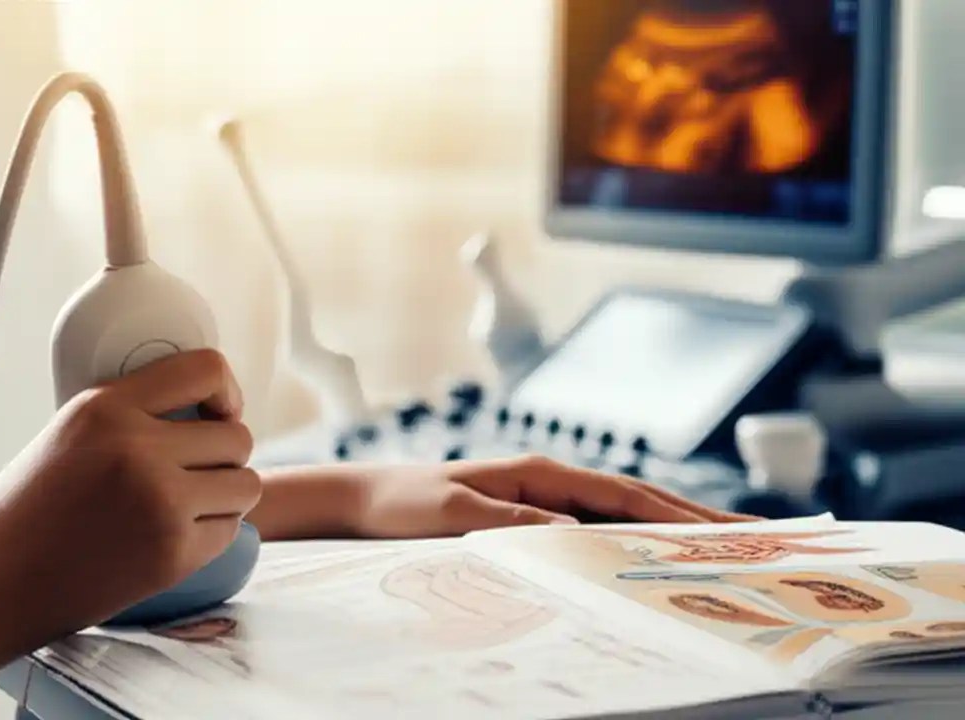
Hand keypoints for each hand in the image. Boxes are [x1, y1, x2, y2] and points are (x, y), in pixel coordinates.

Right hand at [0, 349, 261, 649]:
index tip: (219, 413)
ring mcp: (160, 503)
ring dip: (227, 495)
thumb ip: (132, 411)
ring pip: (246, 485)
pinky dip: (212, 534)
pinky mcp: (173, 554)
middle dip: (224, 456)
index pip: (207, 370)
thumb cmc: (31, 505)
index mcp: (107, 407)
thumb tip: (208, 406)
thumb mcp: (71, 429)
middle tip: (196, 471)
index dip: (226, 393)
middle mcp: (138, 449)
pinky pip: (231, 530)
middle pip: (237, 437)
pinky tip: (175, 535)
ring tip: (190, 503)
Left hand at [350, 455, 756, 538]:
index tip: (725, 531)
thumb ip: (511, 520)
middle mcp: (548, 479)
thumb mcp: (452, 512)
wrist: (367, 499)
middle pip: (635, 498)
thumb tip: (575, 533)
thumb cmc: (403, 504)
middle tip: (754, 537)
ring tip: (723, 544)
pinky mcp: (530, 510)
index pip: (622, 494)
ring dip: (670, 525)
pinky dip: (631, 534)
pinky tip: (651, 551)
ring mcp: (542, 493)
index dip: (676, 511)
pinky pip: (595, 524)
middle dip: (693, 516)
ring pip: (621, 511)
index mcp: (539, 473)